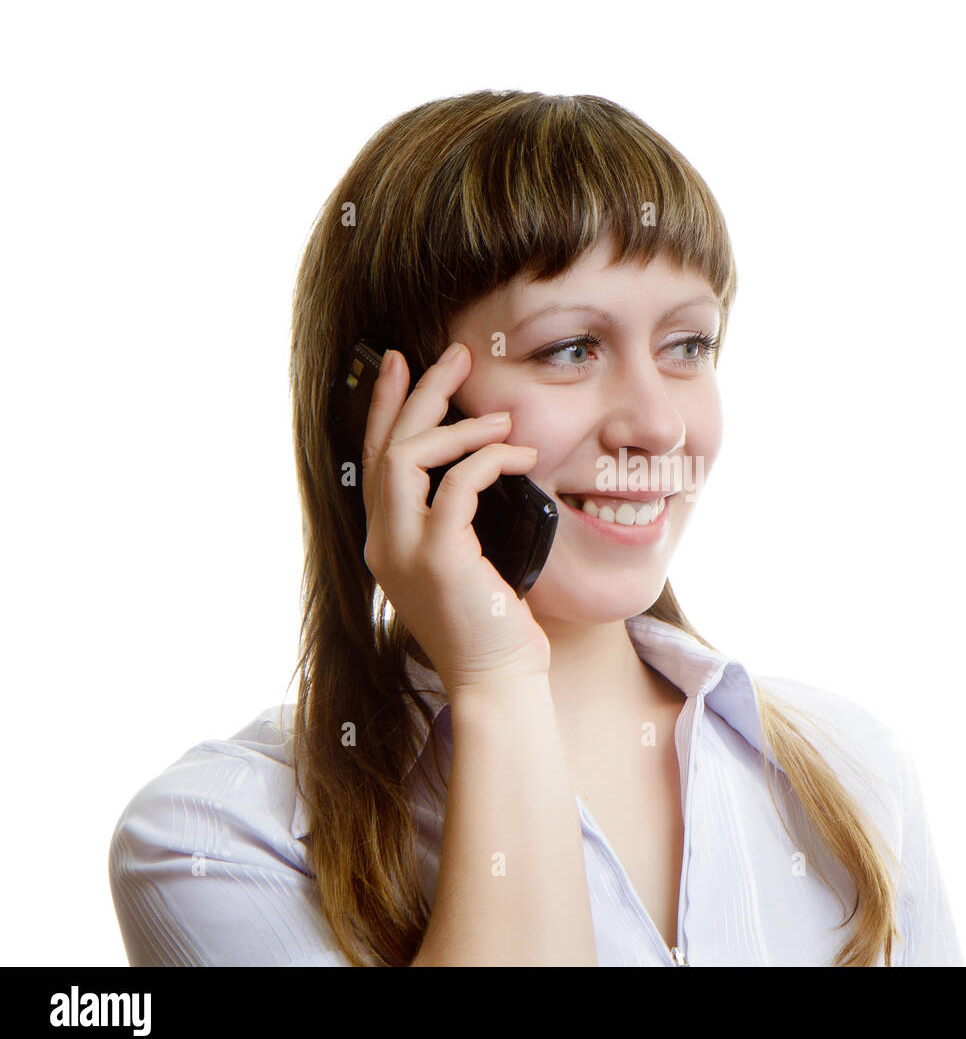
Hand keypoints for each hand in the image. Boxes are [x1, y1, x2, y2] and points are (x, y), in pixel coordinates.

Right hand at [360, 343, 550, 696]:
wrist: (496, 682)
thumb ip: (457, 520)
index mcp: (387, 540)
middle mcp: (384, 541)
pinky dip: (486, 460)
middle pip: (387, 446)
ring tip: (501, 416)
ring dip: (456, 425)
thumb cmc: (491, 626)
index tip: (400, 363)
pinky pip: (456, 485)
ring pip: (407, 458)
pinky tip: (518, 454)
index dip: (383, 407)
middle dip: (419, 393)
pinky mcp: (437, 558)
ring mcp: (403, 550)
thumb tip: (482, 468)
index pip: (375, 458)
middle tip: (454, 356)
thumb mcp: (466, 563)